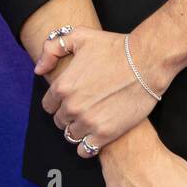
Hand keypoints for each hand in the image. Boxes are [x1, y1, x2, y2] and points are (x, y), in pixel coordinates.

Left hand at [33, 26, 164, 158]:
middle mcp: (72, 106)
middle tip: (85, 107)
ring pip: (71, 136)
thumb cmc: (115, 47)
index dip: (59, 101)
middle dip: (69, 115)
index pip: (48, 105)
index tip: (71, 98)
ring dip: (79, 129)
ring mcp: (88, 121)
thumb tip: (39, 69)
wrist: (147, 61)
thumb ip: (52, 49)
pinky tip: (96, 136)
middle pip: (60, 121)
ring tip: (92, 120)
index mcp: (63, 86)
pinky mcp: (105, 133)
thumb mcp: (80, 36)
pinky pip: (85, 150)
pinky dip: (88, 146)